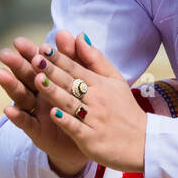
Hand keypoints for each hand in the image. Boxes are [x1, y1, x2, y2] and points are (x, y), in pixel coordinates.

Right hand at [0, 34, 89, 176]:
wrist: (92, 137)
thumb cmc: (86, 105)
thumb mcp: (86, 80)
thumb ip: (77, 57)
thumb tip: (72, 33)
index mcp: (51, 78)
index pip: (38, 62)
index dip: (29, 52)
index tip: (19, 42)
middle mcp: (40, 93)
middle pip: (26, 76)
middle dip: (15, 65)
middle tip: (3, 54)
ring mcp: (37, 112)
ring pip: (22, 96)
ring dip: (11, 86)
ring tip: (0, 74)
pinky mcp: (38, 131)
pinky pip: (27, 123)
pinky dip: (17, 117)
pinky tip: (8, 109)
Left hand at [29, 29, 147, 174]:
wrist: (143, 142)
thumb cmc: (125, 109)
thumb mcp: (115, 80)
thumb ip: (95, 59)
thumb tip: (79, 35)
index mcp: (100, 84)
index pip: (76, 68)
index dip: (59, 58)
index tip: (42, 48)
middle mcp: (96, 99)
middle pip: (70, 83)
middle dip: (51, 70)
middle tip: (34, 58)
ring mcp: (93, 120)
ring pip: (70, 103)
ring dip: (53, 91)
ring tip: (37, 80)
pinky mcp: (91, 139)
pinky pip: (77, 128)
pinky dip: (66, 122)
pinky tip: (53, 114)